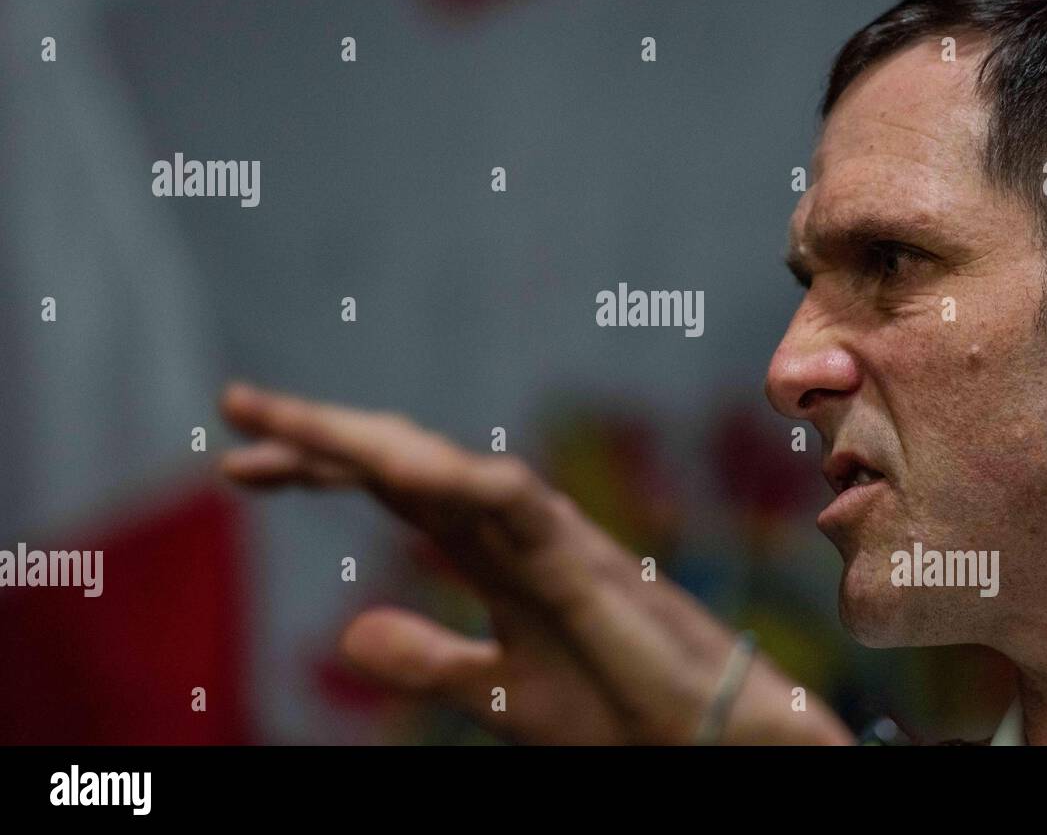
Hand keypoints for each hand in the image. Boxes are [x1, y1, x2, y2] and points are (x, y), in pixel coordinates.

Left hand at [219, 382, 852, 744]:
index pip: (393, 490)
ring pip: (442, 465)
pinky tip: (384, 465)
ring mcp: (548, 535)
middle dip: (318, 436)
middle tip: (234, 409)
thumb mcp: (497, 693)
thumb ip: (428, 658)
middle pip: (403, 462)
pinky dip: (448, 477)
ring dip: (360, 441)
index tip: (237, 470)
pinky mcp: (582, 559)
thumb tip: (345, 631)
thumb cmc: (620, 714)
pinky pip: (508, 500)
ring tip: (278, 422)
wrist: (710, 739)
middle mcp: (515, 526)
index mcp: (495, 552)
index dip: (318, 470)